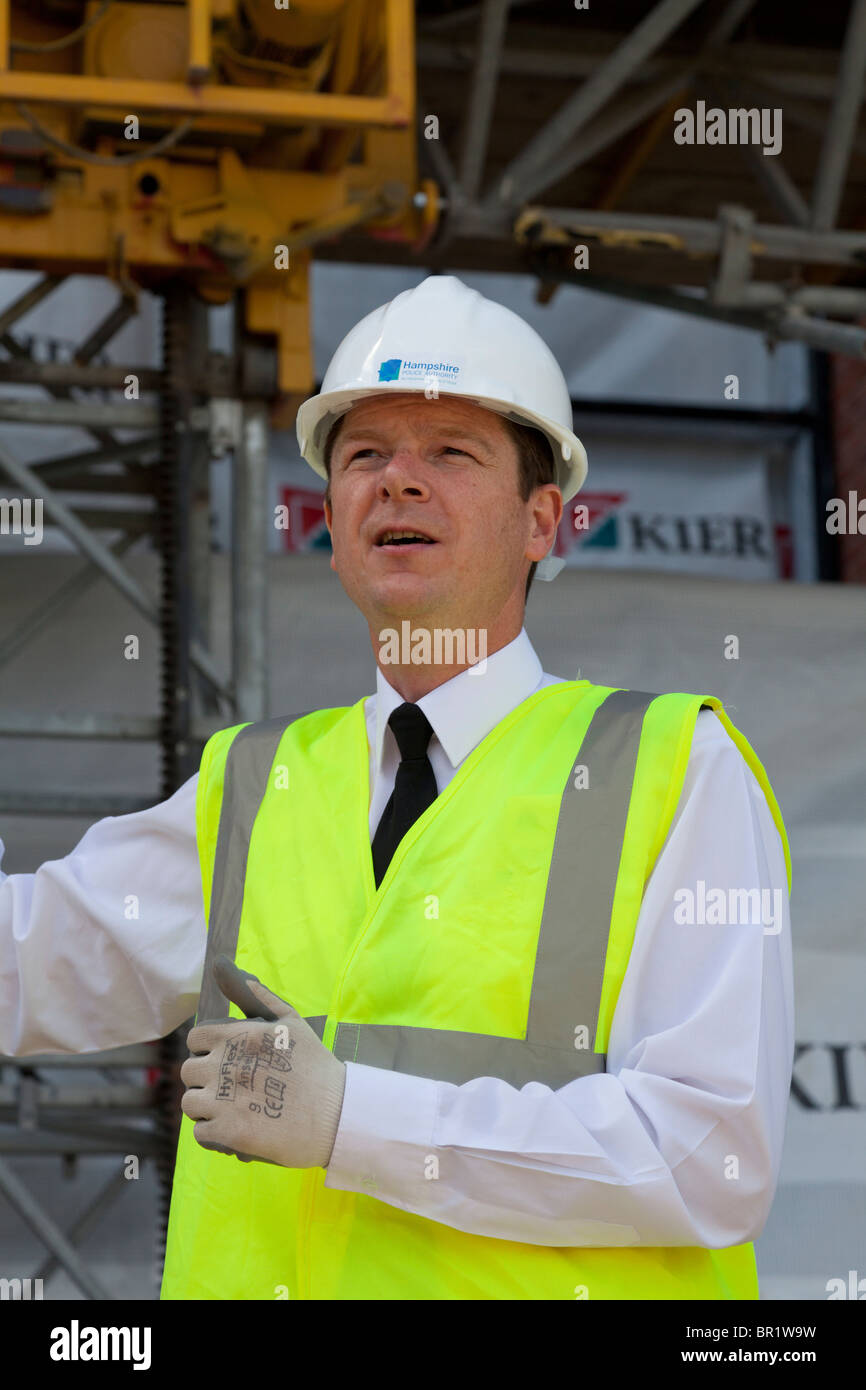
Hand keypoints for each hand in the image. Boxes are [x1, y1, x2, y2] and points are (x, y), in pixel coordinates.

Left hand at [180, 955, 346, 1168]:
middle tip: (234, 1088)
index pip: (196, 1039)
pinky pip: (200, 1133)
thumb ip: (254, 996)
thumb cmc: (314, 1065)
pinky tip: (237, 1130)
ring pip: (191, 1104)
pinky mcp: (228, 1133)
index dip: (207, 1050)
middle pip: (189, 1072)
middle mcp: (225, 1065)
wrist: (337, 1114)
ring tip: (234, 1110)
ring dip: (208, 1108)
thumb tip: (221, 964)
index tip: (226, 1061)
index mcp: (237, 1035)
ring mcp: (224, 1100)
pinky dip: (215, 1135)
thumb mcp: (289, 1021)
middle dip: (207, 1080)